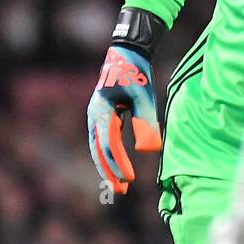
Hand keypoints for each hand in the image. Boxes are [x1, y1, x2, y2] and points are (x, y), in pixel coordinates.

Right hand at [87, 45, 162, 194]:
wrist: (127, 52)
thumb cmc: (136, 72)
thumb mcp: (144, 95)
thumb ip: (146, 121)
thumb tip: (148, 150)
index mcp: (101, 110)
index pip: (108, 145)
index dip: (118, 164)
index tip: (130, 179)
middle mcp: (94, 115)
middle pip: (98, 150)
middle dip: (109, 172)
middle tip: (121, 192)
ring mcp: (96, 115)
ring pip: (98, 147)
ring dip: (107, 166)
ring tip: (119, 185)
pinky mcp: (103, 115)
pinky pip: (104, 140)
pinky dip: (109, 155)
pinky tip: (118, 166)